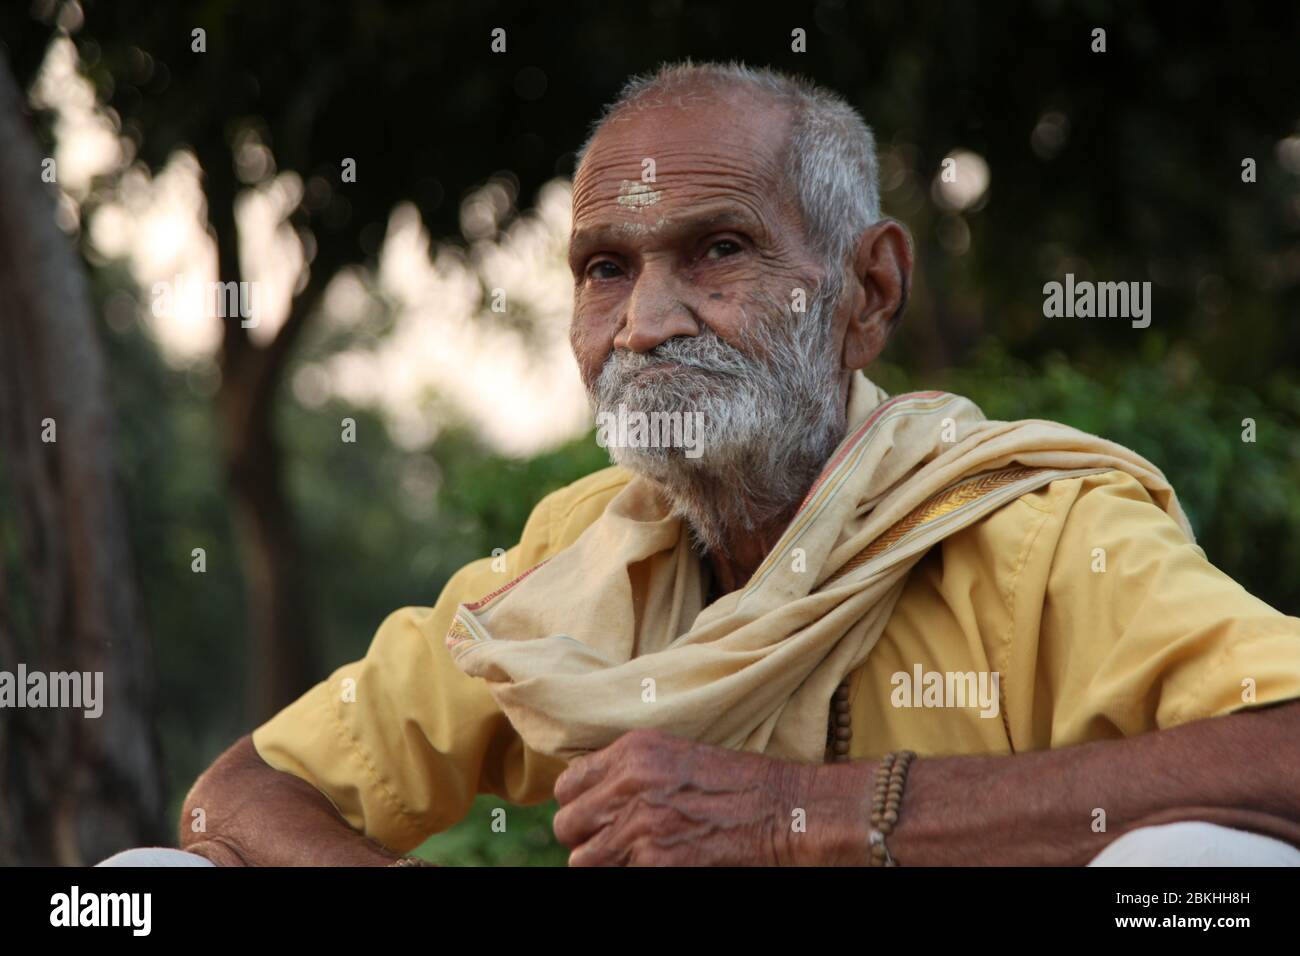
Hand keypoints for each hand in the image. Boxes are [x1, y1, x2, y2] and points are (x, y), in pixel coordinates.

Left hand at [552, 728, 869, 865]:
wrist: (784, 811)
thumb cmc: (738, 784)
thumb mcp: (676, 756)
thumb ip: (630, 771)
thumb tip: (593, 799)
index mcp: (633, 750)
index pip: (567, 784)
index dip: (579, 805)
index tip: (596, 817)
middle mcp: (629, 783)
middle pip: (567, 825)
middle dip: (586, 838)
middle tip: (613, 843)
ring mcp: (640, 825)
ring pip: (583, 860)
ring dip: (604, 863)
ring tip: (635, 857)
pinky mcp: (655, 862)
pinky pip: (613, 876)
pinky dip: (629, 874)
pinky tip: (658, 864)